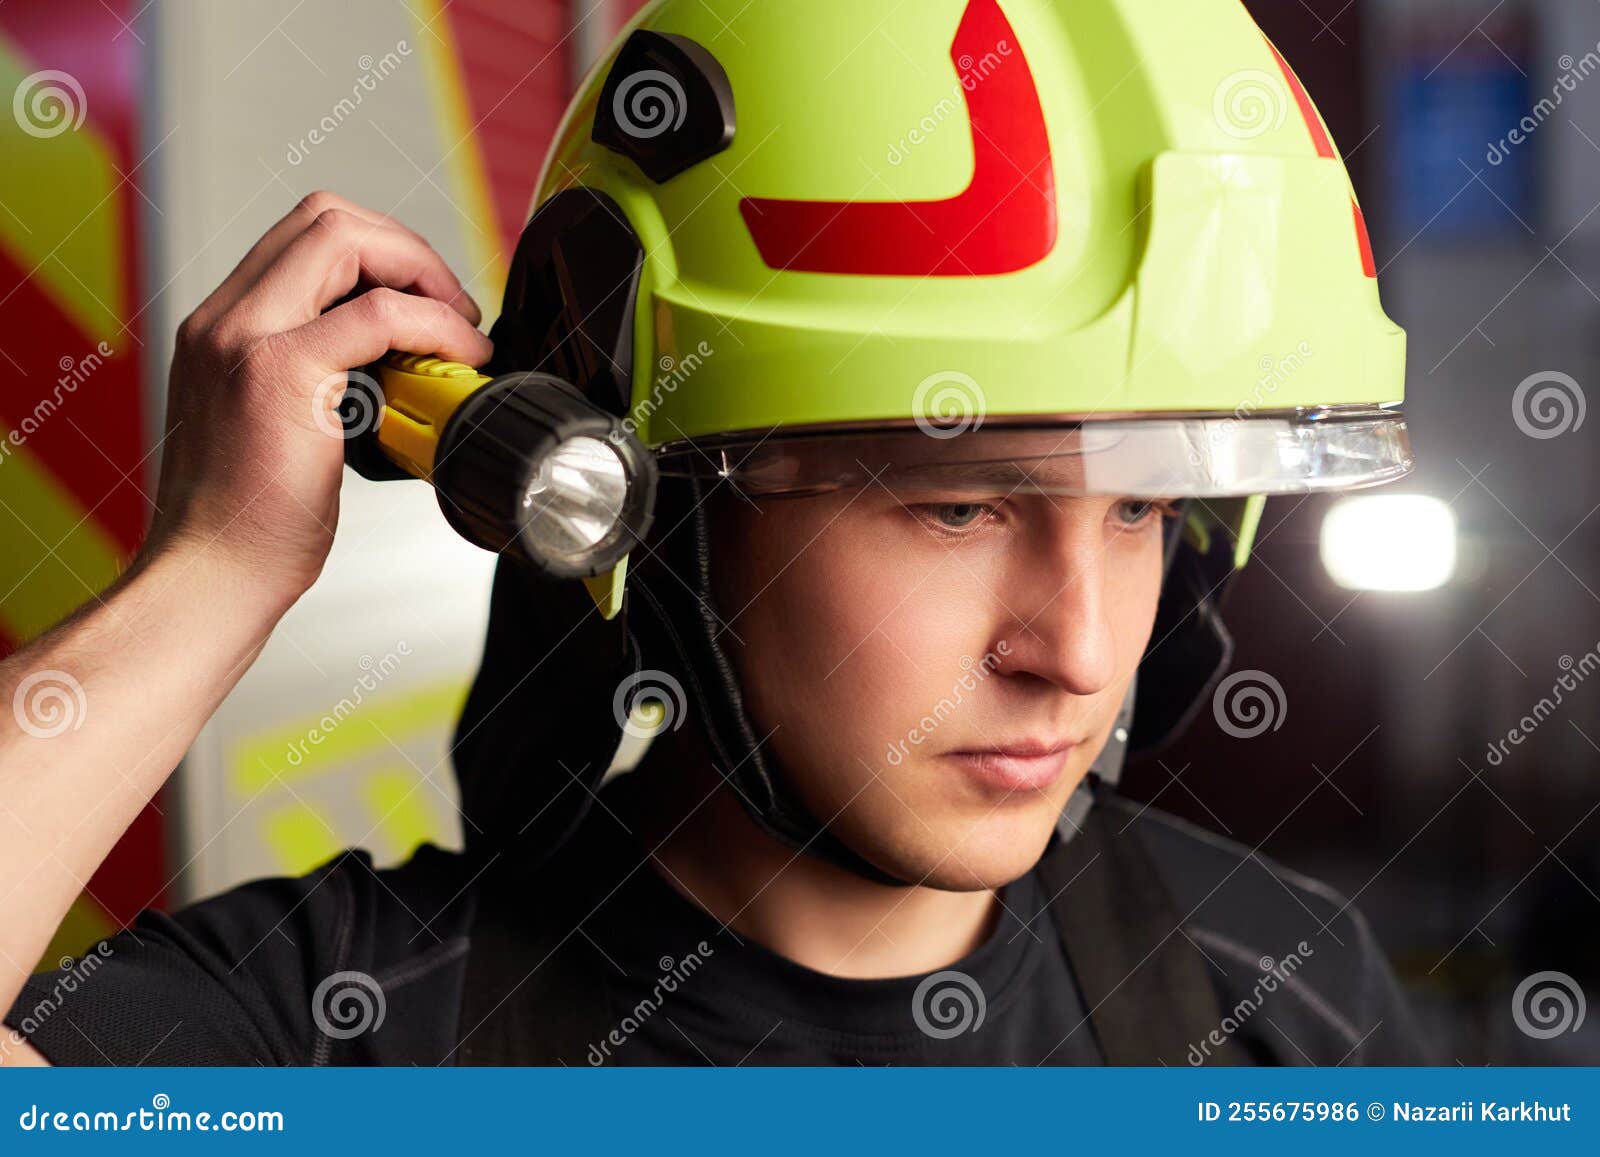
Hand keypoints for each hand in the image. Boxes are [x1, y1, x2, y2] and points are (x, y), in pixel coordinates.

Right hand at [146, 191, 492, 603]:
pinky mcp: (280, 374)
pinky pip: (378, 313)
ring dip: (422, 271)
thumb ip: (320, 381)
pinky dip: (435, 323)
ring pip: (345, 238)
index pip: (305, 238)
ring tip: (458, 325)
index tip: (426, 301)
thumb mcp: (279, 427)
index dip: (381, 252)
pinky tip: (460, 356)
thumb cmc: (250, 523)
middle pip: (325, 216)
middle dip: (407, 247)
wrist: (212, 576)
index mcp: (222, 328)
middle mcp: (224, 320)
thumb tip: (397, 366)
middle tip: (452, 304)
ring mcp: (245, 339)